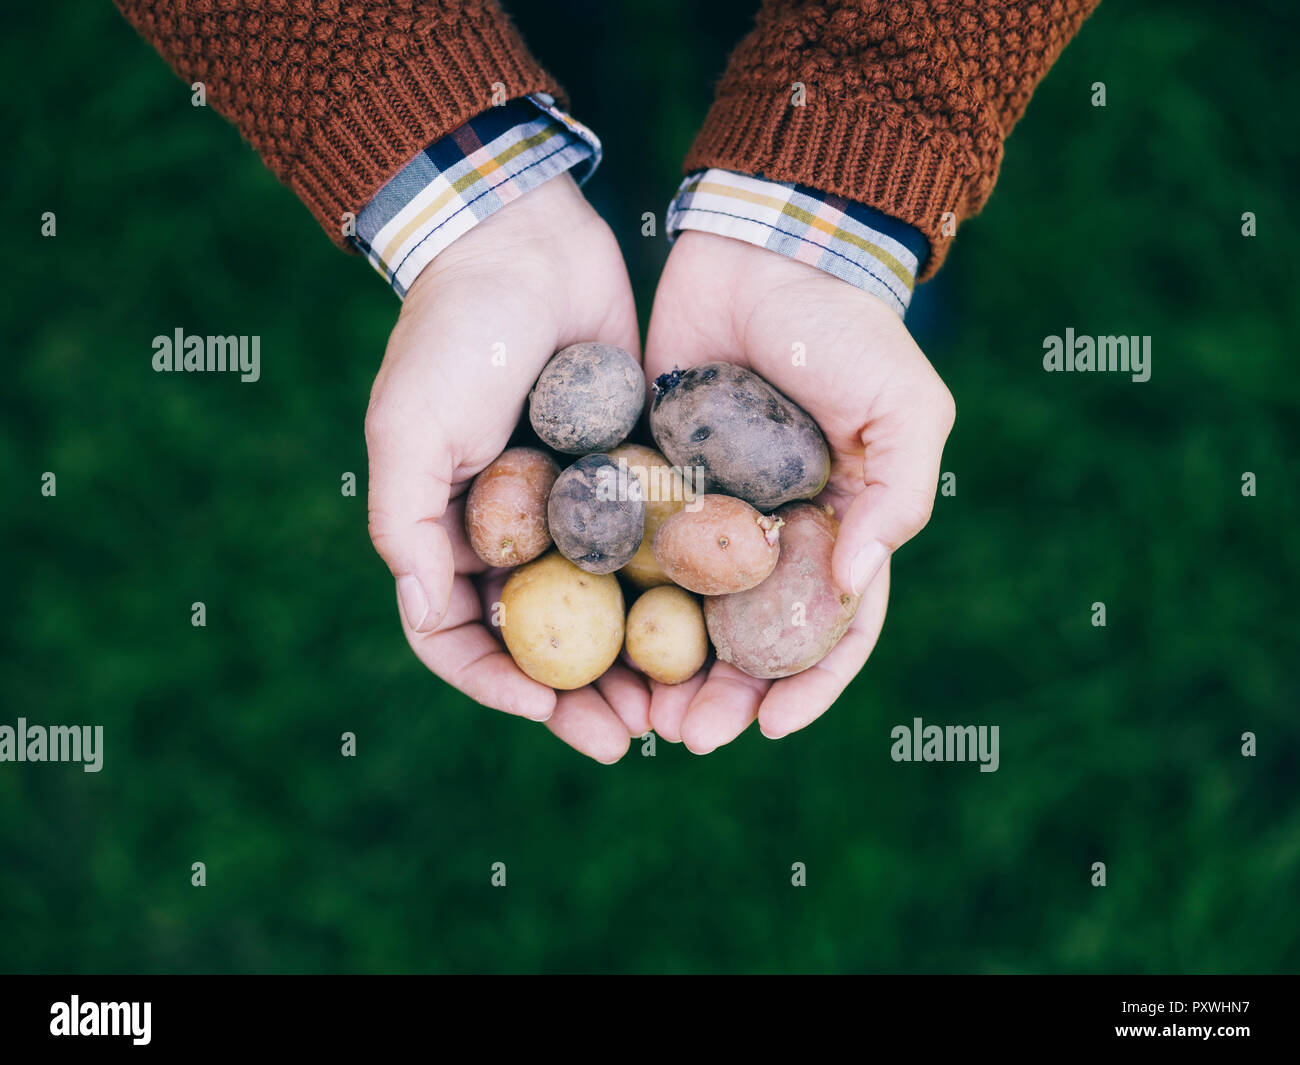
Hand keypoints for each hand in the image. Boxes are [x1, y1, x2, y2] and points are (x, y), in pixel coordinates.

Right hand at [365, 175, 648, 762]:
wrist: (525, 242)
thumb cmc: (454, 333)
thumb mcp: (409, 424)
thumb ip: (405, 520)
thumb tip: (424, 612)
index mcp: (447, 533)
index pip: (459, 637)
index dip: (498, 684)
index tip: (549, 710)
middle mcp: (509, 534)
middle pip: (544, 642)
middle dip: (581, 695)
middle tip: (632, 733)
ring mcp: (572, 510)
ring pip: (605, 611)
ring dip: (635, 663)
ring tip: (679, 704)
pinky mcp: (628, 477)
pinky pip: (652, 550)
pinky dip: (675, 595)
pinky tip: (713, 628)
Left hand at [643, 231, 954, 752]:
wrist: (761, 247)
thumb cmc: (847, 329)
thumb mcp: (904, 409)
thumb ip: (894, 498)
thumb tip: (852, 588)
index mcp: (839, 526)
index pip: (833, 629)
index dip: (808, 686)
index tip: (770, 728)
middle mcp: (772, 532)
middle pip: (749, 637)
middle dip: (725, 693)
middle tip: (686, 733)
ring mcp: (709, 509)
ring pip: (686, 611)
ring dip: (667, 667)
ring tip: (639, 710)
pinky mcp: (652, 478)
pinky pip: (632, 549)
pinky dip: (620, 599)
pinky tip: (594, 636)